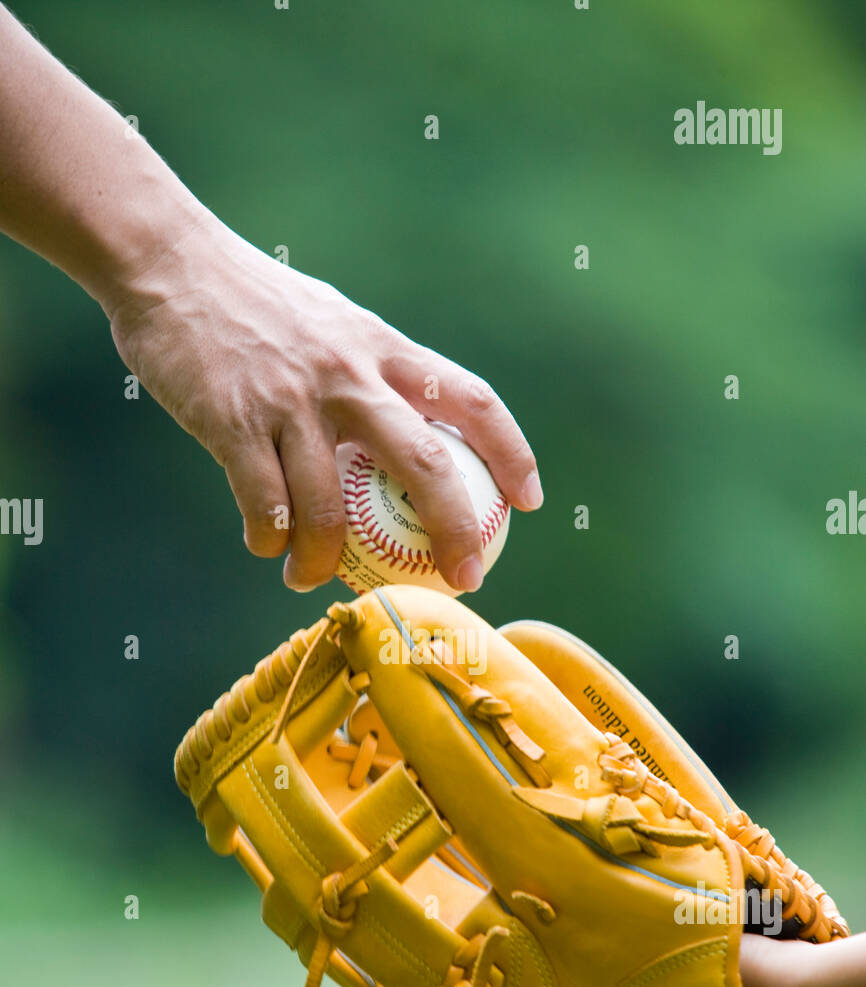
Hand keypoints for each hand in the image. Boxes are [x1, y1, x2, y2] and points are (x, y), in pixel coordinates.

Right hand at [108, 212, 541, 590]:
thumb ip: (368, 370)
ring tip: (310, 577)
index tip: (530, 501)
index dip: (511, 452)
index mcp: (381, 348)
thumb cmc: (251, 300)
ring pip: (330, 510)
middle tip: (464, 578)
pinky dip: (271, 539)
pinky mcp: (235, 422)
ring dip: (325, 560)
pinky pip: (266, 506)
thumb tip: (402, 427)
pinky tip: (267, 546)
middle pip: (426, 465)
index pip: (470, 400)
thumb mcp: (332, 322)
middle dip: (455, 532)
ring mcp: (293, 400)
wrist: (167, 263)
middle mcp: (349, 374)